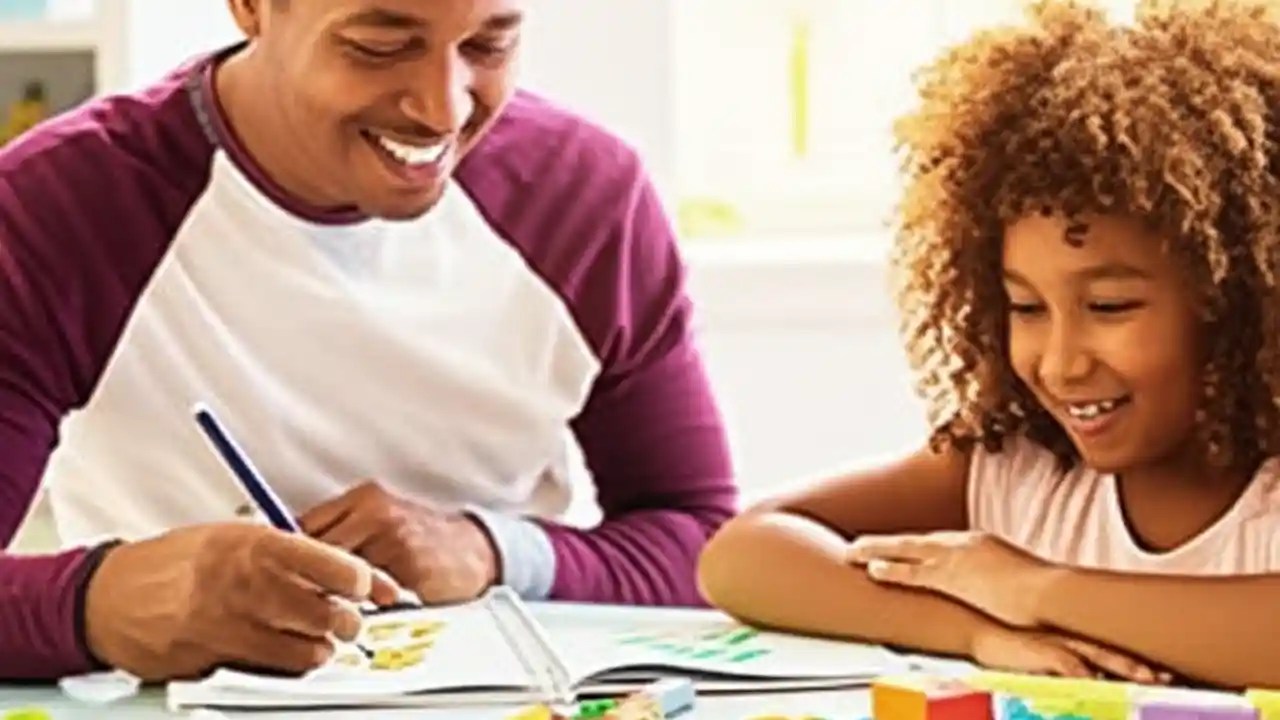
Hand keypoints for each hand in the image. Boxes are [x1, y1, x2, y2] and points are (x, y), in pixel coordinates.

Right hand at [83, 523, 400, 681]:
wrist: (112, 596)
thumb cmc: (174, 563)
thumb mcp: (232, 537)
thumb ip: (284, 551)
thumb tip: (334, 567)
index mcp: (258, 545)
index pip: (335, 565)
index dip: (364, 581)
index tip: (373, 588)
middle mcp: (249, 585)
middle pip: (328, 613)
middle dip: (349, 621)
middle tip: (351, 619)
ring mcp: (233, 625)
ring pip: (308, 649)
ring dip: (324, 648)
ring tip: (324, 642)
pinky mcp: (218, 660)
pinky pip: (273, 669)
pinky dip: (291, 665)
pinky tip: (291, 655)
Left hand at [300, 482, 498, 604]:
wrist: (475, 550)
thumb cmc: (422, 541)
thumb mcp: (381, 524)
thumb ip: (344, 533)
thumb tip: (290, 555)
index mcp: (364, 498)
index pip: (305, 525)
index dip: (289, 554)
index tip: (282, 573)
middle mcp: (375, 512)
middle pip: (316, 548)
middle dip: (307, 577)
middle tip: (303, 598)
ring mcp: (391, 537)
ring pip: (338, 572)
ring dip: (334, 593)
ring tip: (339, 604)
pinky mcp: (406, 564)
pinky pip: (367, 591)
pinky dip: (363, 603)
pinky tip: (370, 606)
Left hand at [846, 531, 1054, 626]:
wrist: (1051, 591)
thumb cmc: (1043, 591)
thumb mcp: (1019, 578)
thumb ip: (1002, 579)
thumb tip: (1001, 589)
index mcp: (979, 543)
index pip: (937, 544)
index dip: (913, 548)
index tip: (898, 548)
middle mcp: (963, 545)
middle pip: (915, 542)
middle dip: (886, 544)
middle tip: (859, 544)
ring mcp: (956, 558)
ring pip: (905, 551)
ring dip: (877, 552)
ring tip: (852, 553)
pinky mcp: (952, 576)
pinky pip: (913, 572)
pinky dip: (891, 570)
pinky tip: (872, 571)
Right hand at [970, 624, 1172, 683]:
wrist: (985, 637)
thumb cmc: (1016, 656)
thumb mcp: (1046, 668)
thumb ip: (1068, 677)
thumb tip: (1088, 688)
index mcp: (1078, 649)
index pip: (1117, 659)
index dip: (1142, 668)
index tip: (1169, 678)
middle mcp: (1075, 644)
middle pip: (1117, 657)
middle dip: (1143, 668)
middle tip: (1168, 678)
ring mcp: (1061, 645)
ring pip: (1101, 657)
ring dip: (1125, 667)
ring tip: (1148, 678)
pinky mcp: (1045, 651)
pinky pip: (1069, 664)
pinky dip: (1086, 673)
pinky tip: (1097, 681)